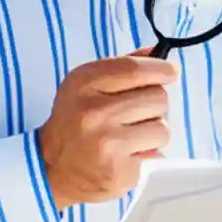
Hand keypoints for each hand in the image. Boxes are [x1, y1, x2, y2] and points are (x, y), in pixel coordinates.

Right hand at [37, 49, 176, 210]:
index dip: (160, 69)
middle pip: (157, 97)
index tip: (170, 72)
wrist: (51, 170)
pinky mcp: (119, 169)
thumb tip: (158, 52)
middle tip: (136, 116)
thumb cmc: (74, 124)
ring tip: (131, 138)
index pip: (135, 69)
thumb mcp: (87, 87)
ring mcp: (107, 142)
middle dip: (154, 106)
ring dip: (153, 133)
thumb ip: (123, 67)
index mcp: (84, 84)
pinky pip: (157, 154)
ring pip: (163, 128)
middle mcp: (94, 111)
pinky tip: (127, 155)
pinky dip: (148, 154)